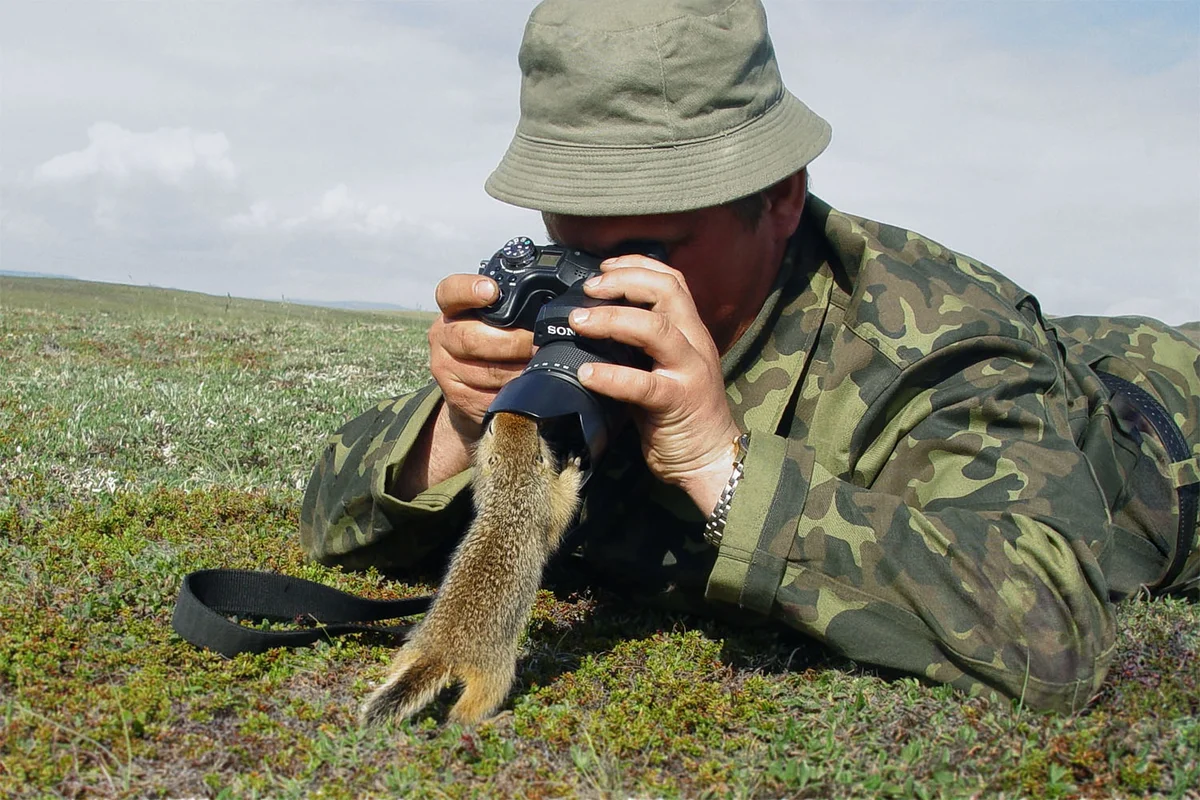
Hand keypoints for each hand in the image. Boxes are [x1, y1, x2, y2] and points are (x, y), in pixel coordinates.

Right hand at [394, 274, 532, 497]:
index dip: (470, 291)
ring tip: (542, 370)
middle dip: (508, 343)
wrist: (479, 400)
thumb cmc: (503, 352)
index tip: (493, 293)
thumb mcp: (502, 324)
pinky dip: (510, 398)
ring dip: (516, 373)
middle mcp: (442, 337)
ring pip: (481, 372)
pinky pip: (485, 399)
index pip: (450, 291)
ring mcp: (445, 370)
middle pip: (469, 338)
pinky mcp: (457, 400)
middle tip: (538, 345)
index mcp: (453, 309)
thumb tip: (560, 304)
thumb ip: (517, 312)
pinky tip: (528, 396)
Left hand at [568, 255, 741, 514]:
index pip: (671, 281)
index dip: (636, 266)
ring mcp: (689, 371)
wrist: (710, 459)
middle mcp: (694, 344)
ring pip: (655, 328)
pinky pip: (643, 383)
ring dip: (612, 319)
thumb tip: (593, 327)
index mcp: (690, 332)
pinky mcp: (678, 401)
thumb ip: (637, 347)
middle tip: (588, 289)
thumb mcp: (662, 369)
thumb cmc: (680, 415)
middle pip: (666, 291)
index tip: (603, 267)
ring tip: (579, 321)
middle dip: (622, 283)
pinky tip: (587, 374)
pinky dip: (611, 375)